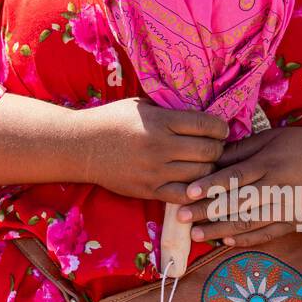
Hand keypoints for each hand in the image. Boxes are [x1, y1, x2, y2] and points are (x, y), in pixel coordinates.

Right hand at [76, 98, 227, 202]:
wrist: (81, 147)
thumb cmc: (112, 120)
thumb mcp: (141, 106)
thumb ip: (170, 111)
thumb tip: (203, 114)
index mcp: (160, 121)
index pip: (206, 125)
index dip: (220, 128)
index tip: (220, 130)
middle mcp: (160, 146)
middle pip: (209, 151)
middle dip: (218, 149)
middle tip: (215, 148)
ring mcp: (155, 171)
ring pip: (201, 175)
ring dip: (209, 170)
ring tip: (206, 165)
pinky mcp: (148, 190)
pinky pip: (183, 195)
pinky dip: (196, 192)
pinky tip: (196, 185)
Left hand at [170, 126, 301, 247]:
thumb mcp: (272, 138)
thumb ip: (242, 149)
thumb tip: (211, 156)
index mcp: (269, 162)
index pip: (235, 176)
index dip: (210, 185)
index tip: (189, 192)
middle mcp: (277, 186)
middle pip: (237, 202)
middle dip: (207, 211)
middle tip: (182, 217)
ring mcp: (288, 207)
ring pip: (250, 222)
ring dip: (221, 230)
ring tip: (197, 235)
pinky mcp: (297, 222)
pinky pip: (269, 234)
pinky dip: (248, 239)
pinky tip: (227, 242)